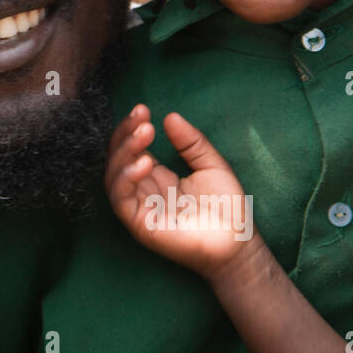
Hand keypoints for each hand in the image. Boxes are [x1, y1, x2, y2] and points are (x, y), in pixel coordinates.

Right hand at [105, 106, 257, 280]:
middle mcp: (143, 190)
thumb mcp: (211, 165)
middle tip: (141, 116)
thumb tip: (169, 116)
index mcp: (156, 177)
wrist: (239, 243)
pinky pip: (120, 199)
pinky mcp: (139, 224)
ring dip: (123, 151)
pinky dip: (126, 178)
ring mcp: (139, 207)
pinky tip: (144, 162)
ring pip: (113, 176)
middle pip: (117, 159)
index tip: (143, 110)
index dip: (131, 128)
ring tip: (144, 133)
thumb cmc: (227, 208)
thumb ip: (191, 142)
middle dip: (124, 134)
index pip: (131, 149)